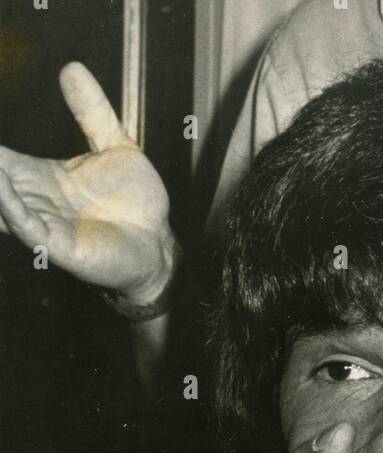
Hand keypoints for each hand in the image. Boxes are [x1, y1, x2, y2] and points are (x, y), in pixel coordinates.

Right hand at [0, 63, 173, 303]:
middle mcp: (35, 201)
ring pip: (1, 203)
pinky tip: (0, 184)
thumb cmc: (136, 205)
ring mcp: (44, 224)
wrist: (159, 244)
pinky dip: (10, 206)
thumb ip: (92, 111)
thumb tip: (72, 67)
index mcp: (40, 178)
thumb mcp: (115, 146)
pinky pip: (26, 225)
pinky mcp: (58, 246)